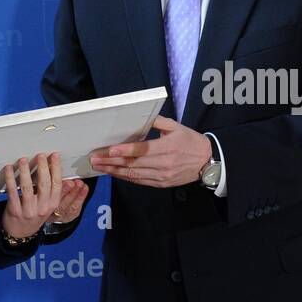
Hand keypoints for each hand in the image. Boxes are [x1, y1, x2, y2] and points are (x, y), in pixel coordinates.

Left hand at [1, 153, 86, 239]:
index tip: (54, 156)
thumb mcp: (47, 204)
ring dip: (25, 171)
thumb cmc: (34, 213)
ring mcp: (28, 210)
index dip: (56, 168)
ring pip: (27, 187)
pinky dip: (10, 178)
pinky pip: (12, 192)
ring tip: (23, 159)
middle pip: (44, 184)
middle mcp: (42, 208)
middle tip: (40, 155)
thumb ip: (50, 189)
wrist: (20, 232)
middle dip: (42, 167)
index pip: (57, 183)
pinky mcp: (14, 210)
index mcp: (53, 204)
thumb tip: (53, 167)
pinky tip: (9, 169)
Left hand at [89, 116, 210, 187]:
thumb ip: (158, 122)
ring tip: (100, 168)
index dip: (124, 150)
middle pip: (133, 164)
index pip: (142, 150)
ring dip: (115, 172)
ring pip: (134, 175)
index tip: (109, 150)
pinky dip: (126, 178)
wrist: (206, 162)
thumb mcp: (176, 127)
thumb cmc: (191, 142)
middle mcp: (163, 164)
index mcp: (167, 147)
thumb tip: (140, 117)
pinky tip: (115, 173)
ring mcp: (162, 176)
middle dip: (112, 162)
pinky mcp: (161, 183)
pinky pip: (140, 181)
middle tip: (95, 159)